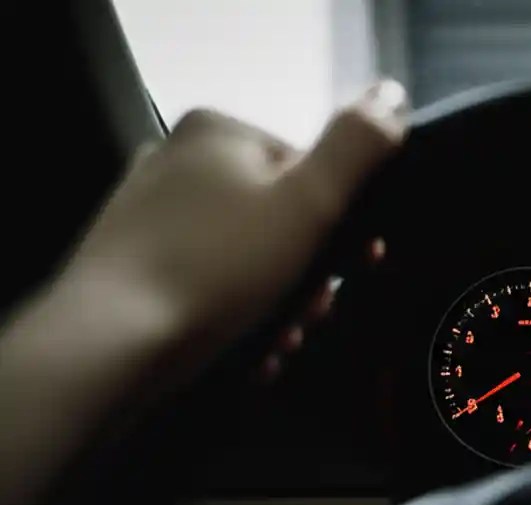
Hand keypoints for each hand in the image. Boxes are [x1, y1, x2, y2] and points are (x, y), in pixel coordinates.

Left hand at [66, 80, 406, 366]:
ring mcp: (146, 217)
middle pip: (278, 221)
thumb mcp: (309, 200)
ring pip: (245, 262)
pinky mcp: (130, 270)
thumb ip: (358, 145)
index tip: (354, 269)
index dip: (341, 225)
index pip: (308, 171)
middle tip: (314, 317)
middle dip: (309, 278)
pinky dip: (237, 322)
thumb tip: (391, 97)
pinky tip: (252, 352)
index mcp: (217, 132)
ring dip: (280, 308)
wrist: (110, 346)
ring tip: (282, 343)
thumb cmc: (219, 268)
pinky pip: (207, 290)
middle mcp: (174, 162)